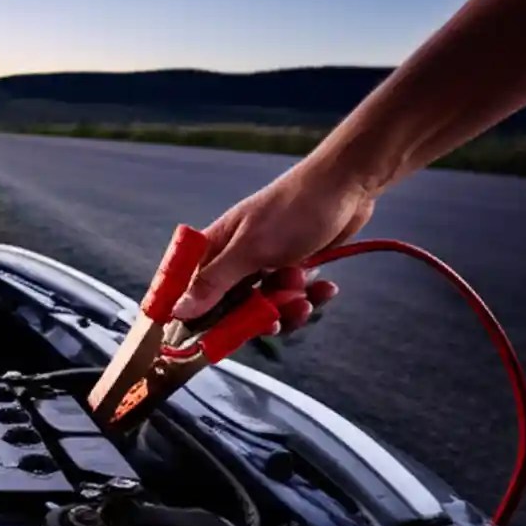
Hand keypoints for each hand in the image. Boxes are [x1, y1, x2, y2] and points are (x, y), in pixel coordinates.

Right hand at [170, 165, 376, 330]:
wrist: (347, 185)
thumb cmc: (293, 209)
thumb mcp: (250, 248)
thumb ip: (214, 282)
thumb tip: (178, 310)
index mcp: (216, 249)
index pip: (191, 290)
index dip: (195, 316)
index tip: (207, 339)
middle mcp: (237, 259)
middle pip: (231, 308)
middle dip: (255, 318)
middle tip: (273, 320)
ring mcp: (266, 265)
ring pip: (266, 308)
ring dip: (289, 308)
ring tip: (306, 296)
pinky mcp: (293, 269)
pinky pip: (293, 299)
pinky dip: (310, 298)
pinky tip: (325, 288)